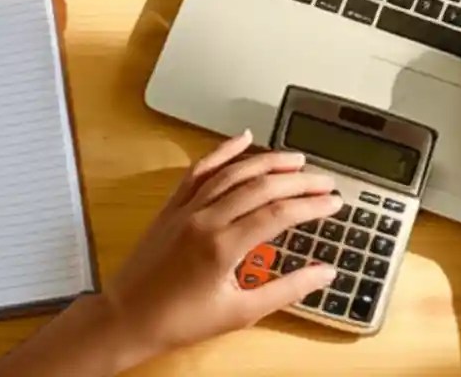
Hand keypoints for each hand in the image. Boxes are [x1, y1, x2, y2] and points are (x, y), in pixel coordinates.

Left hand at [105, 132, 340, 368]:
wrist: (126, 317)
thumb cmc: (178, 321)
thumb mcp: (240, 313)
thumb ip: (287, 291)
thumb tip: (324, 274)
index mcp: (223, 247)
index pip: (279, 214)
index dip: (311, 206)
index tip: (334, 203)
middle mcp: (205, 220)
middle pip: (262, 187)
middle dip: (299, 181)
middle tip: (325, 181)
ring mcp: (187, 209)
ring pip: (234, 173)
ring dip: (268, 162)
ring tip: (296, 160)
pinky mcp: (173, 206)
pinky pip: (200, 170)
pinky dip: (223, 151)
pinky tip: (242, 139)